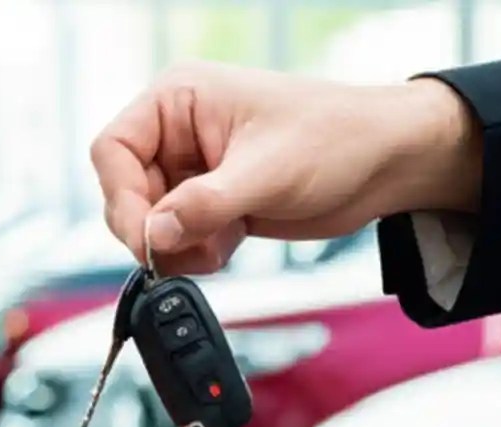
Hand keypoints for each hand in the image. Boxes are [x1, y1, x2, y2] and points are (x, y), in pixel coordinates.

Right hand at [91, 62, 481, 274]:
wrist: (386, 163)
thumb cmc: (336, 138)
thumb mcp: (267, 171)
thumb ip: (205, 204)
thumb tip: (153, 235)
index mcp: (179, 100)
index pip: (114, 150)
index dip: (123, 197)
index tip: (147, 238)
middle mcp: (179, 133)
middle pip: (128, 193)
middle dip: (155, 230)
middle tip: (186, 253)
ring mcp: (197, 171)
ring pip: (154, 223)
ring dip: (179, 247)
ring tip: (221, 245)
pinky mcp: (217, 204)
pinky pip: (183, 238)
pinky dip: (200, 253)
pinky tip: (234, 243)